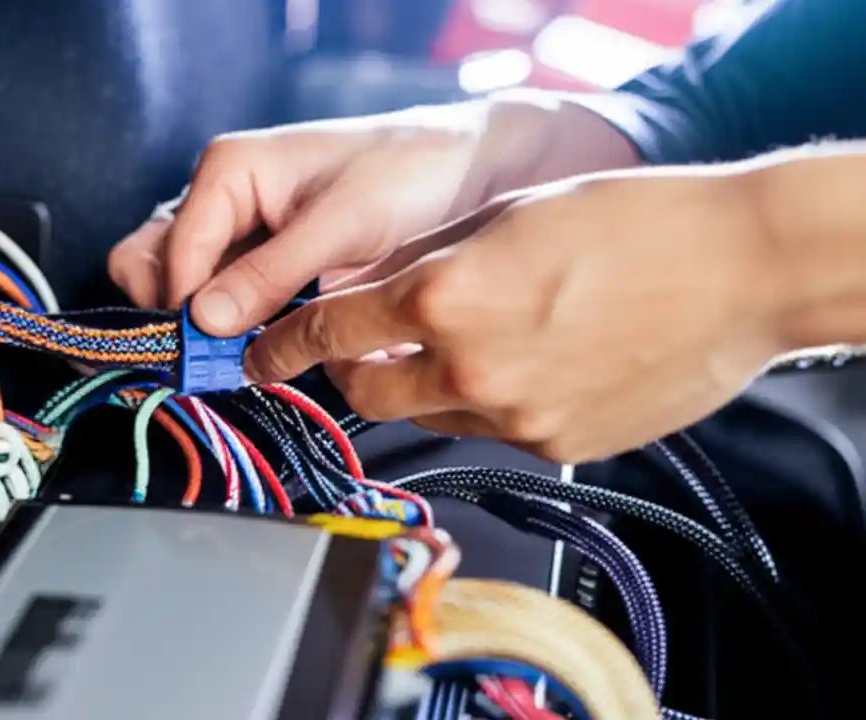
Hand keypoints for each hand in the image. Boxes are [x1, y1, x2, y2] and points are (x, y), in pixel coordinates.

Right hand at [109, 94, 637, 335]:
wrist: (469, 171)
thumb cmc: (410, 176)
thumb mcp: (343, 224)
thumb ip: (271, 274)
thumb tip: (202, 322)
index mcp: (228, 172)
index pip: (170, 254)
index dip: (186, 309)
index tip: (216, 354)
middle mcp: (220, 200)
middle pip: (148, 264)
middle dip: (176, 314)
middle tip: (225, 354)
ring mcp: (238, 235)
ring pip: (176, 287)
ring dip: (202, 327)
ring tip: (250, 351)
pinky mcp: (264, 266)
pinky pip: (220, 302)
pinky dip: (232, 329)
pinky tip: (270, 343)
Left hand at [244, 168, 789, 462]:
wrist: (736, 269)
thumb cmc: (631, 222)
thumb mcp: (503, 216)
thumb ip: (424, 260)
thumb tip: (368, 288)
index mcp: (445, 295)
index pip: (330, 330)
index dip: (285, 343)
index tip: (261, 353)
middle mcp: (469, 366)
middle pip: (364, 393)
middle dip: (347, 374)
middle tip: (356, 352)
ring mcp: (513, 415)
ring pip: (429, 413)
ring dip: (424, 385)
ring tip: (473, 340)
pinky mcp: (554, 445)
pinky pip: (491, 429)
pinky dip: (488, 402)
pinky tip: (532, 363)